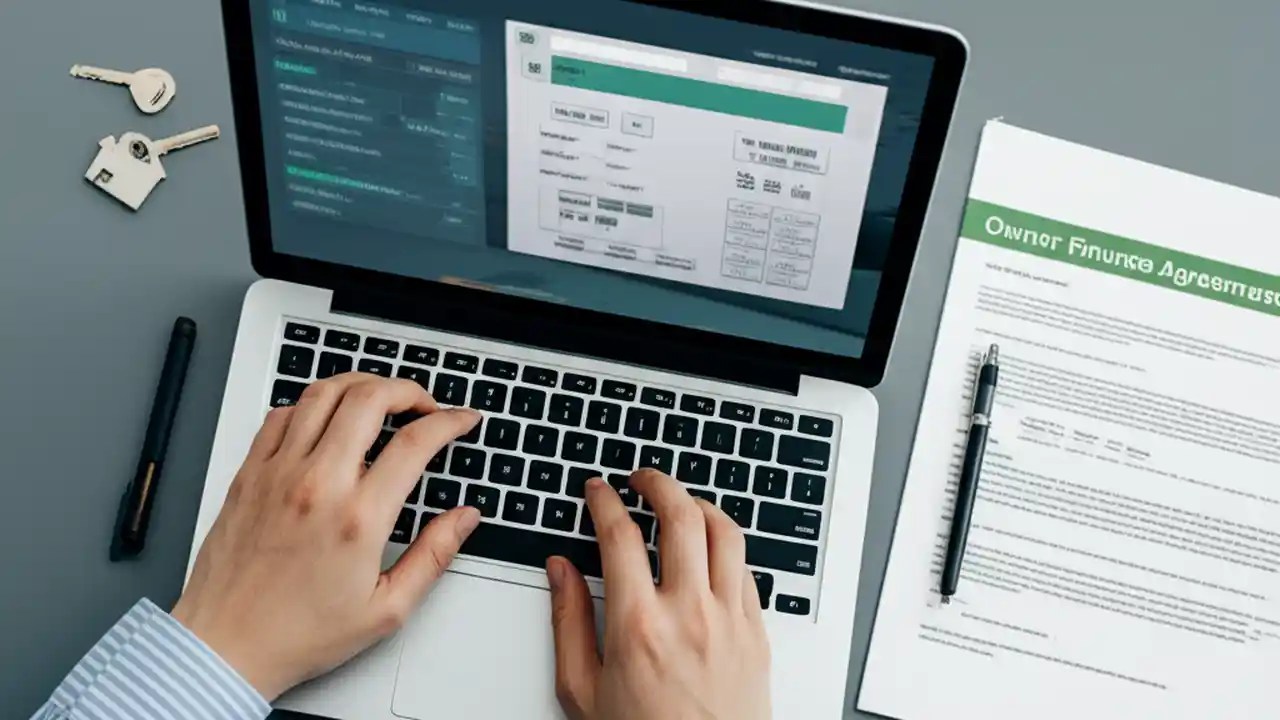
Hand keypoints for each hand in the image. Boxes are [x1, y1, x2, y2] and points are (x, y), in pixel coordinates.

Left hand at [173, 374, 481, 699]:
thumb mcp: (386, 609)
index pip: (415, 442)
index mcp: (358, 519)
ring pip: (324, 393)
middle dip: (409, 390)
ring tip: (381, 397)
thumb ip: (433, 556)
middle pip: (370, 399)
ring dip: (362, 384)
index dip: (449, 421)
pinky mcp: (249, 474)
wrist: (225, 647)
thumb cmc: (298, 634)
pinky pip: (282, 414)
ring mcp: (278, 473)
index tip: (462, 420)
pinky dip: (312, 403)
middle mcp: (317, 485)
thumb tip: (464, 519)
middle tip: (424, 404)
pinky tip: (327, 417)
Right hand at [547, 471, 770, 719]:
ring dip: (700, 504)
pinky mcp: (757, 631)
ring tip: (680, 501)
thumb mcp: (583, 690)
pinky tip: (710, 548)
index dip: (603, 501)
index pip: (619, 535)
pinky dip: (726, 545)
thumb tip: (560, 570)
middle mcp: (689, 613)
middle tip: (640, 478)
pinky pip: (746, 568)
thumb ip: (568, 621)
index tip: (597, 491)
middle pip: (681, 516)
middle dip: (657, 483)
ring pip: (725, 532)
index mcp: (638, 626)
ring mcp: (730, 619)